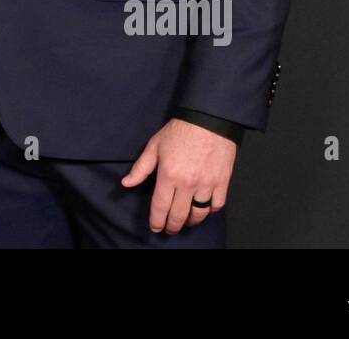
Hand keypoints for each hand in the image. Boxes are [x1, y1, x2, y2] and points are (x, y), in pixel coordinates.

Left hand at [120, 117, 235, 232]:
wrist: (208, 119)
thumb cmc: (180, 130)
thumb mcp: (154, 146)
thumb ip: (141, 168)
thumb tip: (126, 183)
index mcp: (168, 174)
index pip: (160, 206)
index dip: (156, 221)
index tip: (155, 227)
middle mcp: (187, 183)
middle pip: (178, 215)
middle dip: (172, 226)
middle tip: (169, 229)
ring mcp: (206, 184)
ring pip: (198, 214)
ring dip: (190, 222)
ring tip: (185, 222)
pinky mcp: (222, 182)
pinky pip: (216, 205)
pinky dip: (209, 211)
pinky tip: (203, 210)